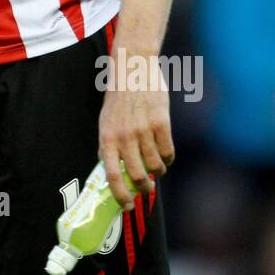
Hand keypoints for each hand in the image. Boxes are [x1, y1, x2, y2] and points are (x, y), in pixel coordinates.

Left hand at [97, 46, 174, 208]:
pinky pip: (168, 151)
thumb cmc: (119, 98)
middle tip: (146, 187)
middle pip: (136, 175)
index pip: (112, 176)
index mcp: (107, 137)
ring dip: (157, 172)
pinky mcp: (161, 122)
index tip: (127, 205)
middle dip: (143, 187)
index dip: (120, 196)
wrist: (133, 69)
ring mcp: (143, 130)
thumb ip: (109, 145)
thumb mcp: (106, 121)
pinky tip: (165, 155)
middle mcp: (124, 136)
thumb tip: (110, 172)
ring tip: (156, 168)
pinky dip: (168, 158)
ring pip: (155, 165)